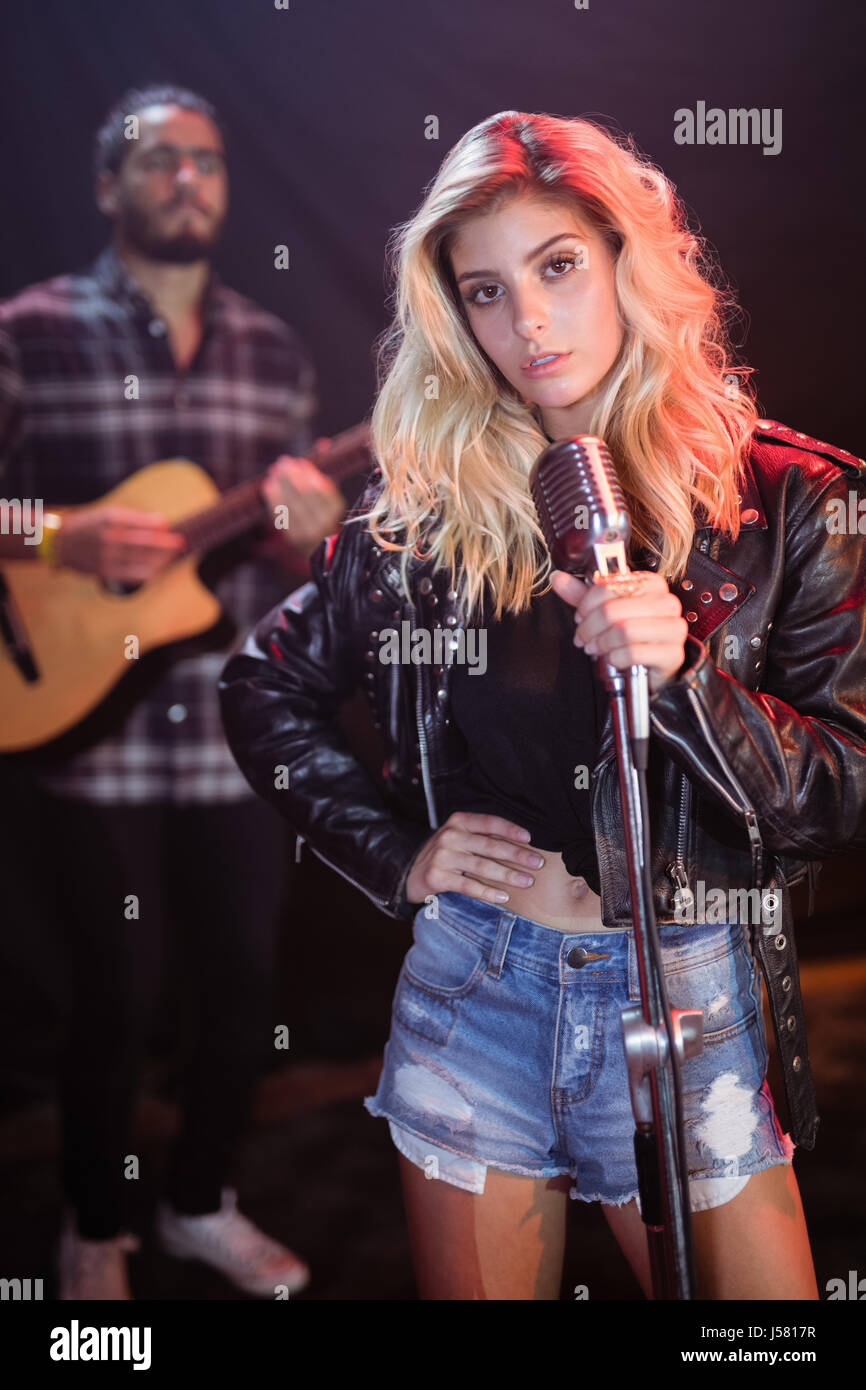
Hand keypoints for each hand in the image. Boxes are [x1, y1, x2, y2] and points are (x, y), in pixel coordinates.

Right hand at [55, 505, 184, 582]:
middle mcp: (110, 537)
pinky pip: (133, 575)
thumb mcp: (110, 513)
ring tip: (170, 556)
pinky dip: (148, 572)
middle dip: (166, 544)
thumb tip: (163, 523)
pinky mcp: (106, 571)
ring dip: (160, 559)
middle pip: (146, 543)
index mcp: (111, 519)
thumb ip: (136, 518)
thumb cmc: (91, 525)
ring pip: (142, 560)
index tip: (170, 528)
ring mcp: (107, 556)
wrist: (61, 542)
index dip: (160, 528)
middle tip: (180, 543)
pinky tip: (157, 569)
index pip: (143, 524)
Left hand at [261, 448, 345, 555]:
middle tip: (283, 461)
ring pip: (292, 504)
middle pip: (305, 495)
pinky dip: (274, 499)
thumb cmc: (325, 513)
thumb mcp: (330, 496)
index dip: (308, 473)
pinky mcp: (293, 537)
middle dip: (292, 475)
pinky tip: (269, 485)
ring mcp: (308, 532)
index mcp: (336, 509)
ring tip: (274, 470)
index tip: (299, 461)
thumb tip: (321, 443)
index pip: (320, 488)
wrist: (322, 547)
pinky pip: (282, 514)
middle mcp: (324, 522)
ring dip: (281, 484)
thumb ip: (322, 473)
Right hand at [404, 812, 544, 905]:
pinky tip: (503, 897)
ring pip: (482, 866)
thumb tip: (522, 844)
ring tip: (527, 882)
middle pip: (490, 845)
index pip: (489, 822)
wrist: (410, 873)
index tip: (530, 838)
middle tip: (537, 863)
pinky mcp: (438, 877)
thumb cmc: (445, 854)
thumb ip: (482, 837)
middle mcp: (450, 835)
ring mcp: (443, 856)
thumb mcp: (459, 837)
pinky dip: (488, 892)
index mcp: (459, 821)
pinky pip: (468, 886)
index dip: (510, 829)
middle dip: (517, 855)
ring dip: (508, 875)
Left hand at [549, 568, 687, 694]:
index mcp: (651, 584)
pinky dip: (616, 658)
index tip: (580, 616)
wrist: (653, 664)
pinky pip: (634, 653)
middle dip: (590, 627)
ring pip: (623, 631)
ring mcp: (674, 628)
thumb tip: (557, 578)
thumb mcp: (605, 610)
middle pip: (613, 610)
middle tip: (582, 638)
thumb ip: (582, 595)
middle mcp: (667, 602)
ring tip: (595, 648)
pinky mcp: (673, 653)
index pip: (610, 586)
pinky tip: (613, 659)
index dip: (586, 604)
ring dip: (602, 643)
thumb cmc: (631, 633)